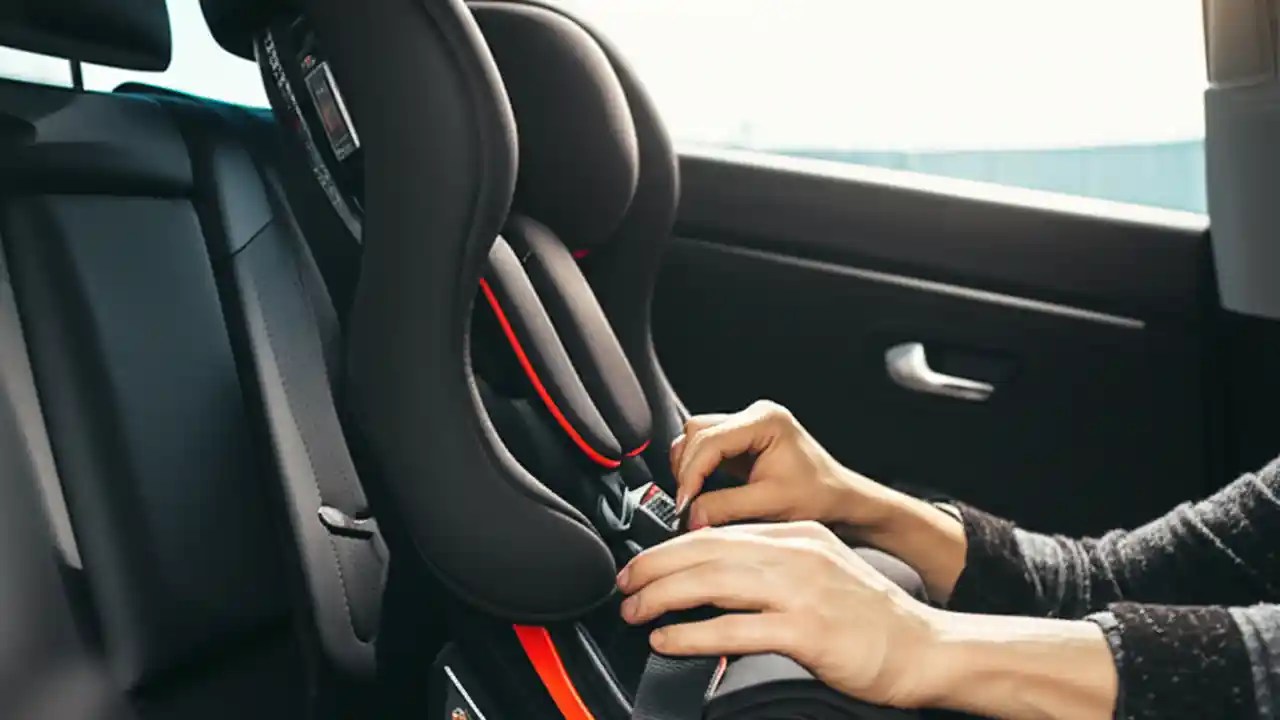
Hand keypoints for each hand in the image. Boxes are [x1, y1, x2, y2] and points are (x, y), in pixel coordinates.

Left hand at [616, 521, 945, 708]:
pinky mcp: (806, 631)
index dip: (671, 548)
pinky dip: (692, 633)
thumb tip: (713, 577)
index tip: (641, 565)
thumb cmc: (870, 619)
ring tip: (634, 611)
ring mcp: (802, 591)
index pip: (719, 532)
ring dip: (662, 596)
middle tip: (623, 585)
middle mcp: (797, 555)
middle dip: (654, 567)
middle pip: (707, 551)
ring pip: (713, 582)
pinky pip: (734, 628)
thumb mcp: (820, 572)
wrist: (926, 649)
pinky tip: (667, 639)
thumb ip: (773, 567)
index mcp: (797, 536)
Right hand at [671, 401, 893, 531]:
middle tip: (687, 505)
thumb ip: (726, 507)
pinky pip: (707, 448)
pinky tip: (703, 491)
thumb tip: (690, 515)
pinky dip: (699, 469)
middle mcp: (755, 415)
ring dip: (690, 467)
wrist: (842, 501)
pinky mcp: (743, 442)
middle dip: (688, 469)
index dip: (692, 472)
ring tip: (694, 498)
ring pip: (698, 438)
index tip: (685, 504)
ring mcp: (748, 426)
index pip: (711, 440)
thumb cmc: (819, 498)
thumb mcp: (771, 504)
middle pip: (698, 433)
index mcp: (766, 421)